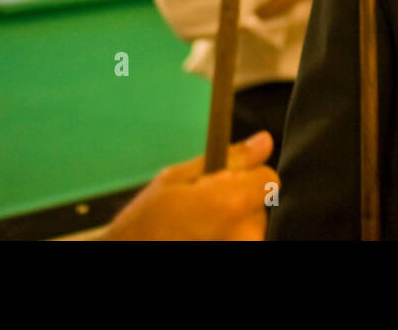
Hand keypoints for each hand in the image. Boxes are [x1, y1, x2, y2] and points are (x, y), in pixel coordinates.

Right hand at [103, 131, 277, 239]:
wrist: (129, 252)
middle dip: (236, 200)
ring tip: (197, 225)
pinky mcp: (237, 255)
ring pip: (250, 225)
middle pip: (259, 203)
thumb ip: (227, 159)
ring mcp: (240, 248)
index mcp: (231, 203)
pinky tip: (200, 236)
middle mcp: (244, 233)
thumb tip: (263, 142)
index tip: (223, 181)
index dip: (246, 176)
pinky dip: (225, 235)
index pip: (268, 179)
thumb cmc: (145, 222)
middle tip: (200, 207)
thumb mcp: (177, 178)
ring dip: (231, 221)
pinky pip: (241, 239)